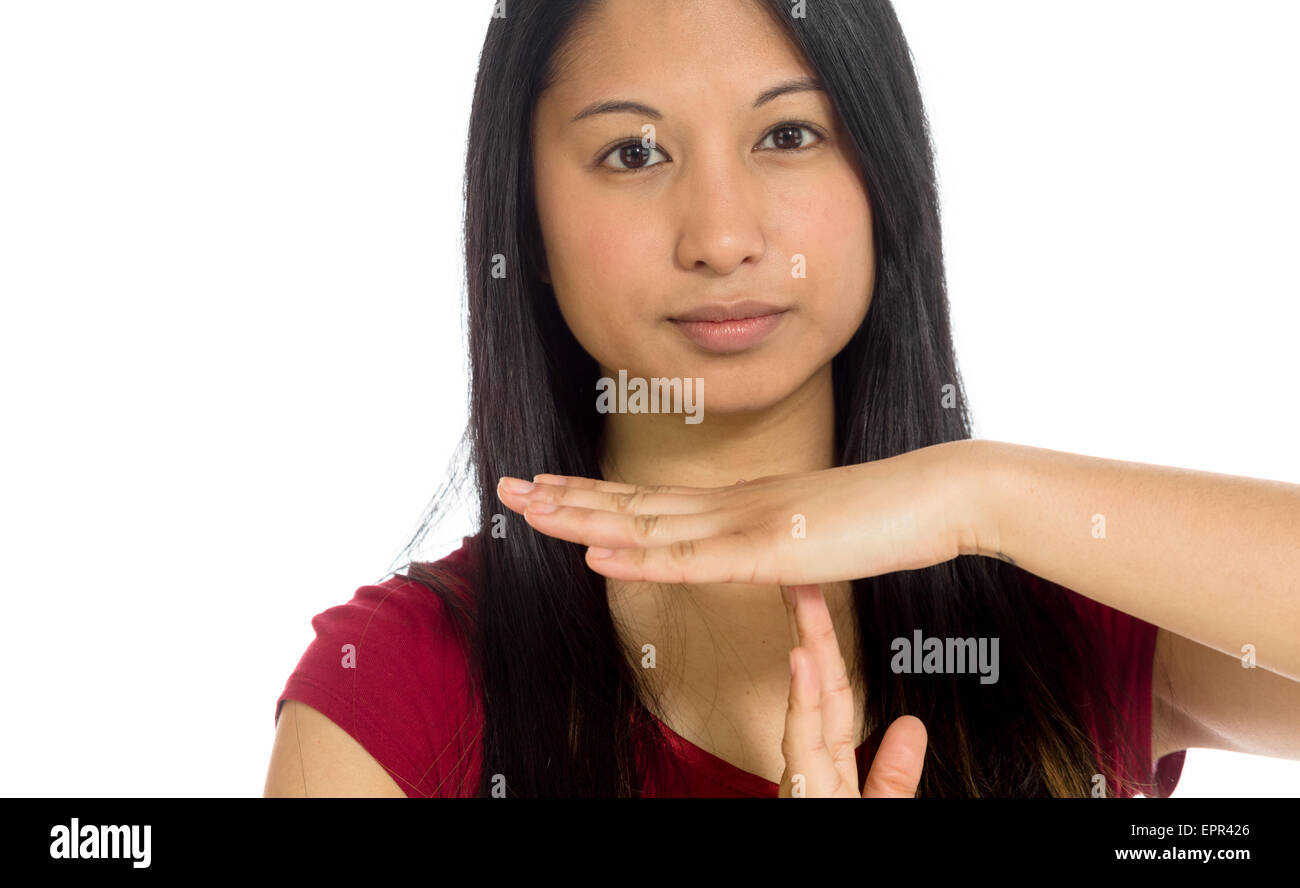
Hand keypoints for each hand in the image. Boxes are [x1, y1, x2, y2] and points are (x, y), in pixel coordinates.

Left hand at [494, 440, 981, 584]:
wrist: (941, 494)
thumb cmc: (888, 516)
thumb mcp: (819, 532)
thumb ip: (783, 543)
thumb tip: (765, 556)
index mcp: (739, 503)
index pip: (650, 501)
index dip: (593, 496)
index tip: (547, 491)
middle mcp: (731, 505)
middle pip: (632, 504)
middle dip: (564, 499)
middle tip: (506, 489)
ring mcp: (747, 525)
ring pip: (647, 525)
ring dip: (581, 520)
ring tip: (526, 510)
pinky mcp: (772, 550)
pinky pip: (691, 559)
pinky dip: (638, 557)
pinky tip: (595, 553)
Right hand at [780, 583, 926, 797]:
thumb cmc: (847, 847)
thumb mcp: (879, 808)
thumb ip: (893, 775)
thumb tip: (912, 725)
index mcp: (829, 765)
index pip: (831, 695)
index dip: (826, 648)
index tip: (821, 602)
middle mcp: (810, 765)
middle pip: (815, 684)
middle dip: (809, 628)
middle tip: (803, 578)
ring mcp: (804, 779)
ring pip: (805, 704)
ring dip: (805, 647)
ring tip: (802, 597)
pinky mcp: (805, 792)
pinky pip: (802, 743)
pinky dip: (803, 699)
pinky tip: (801, 658)